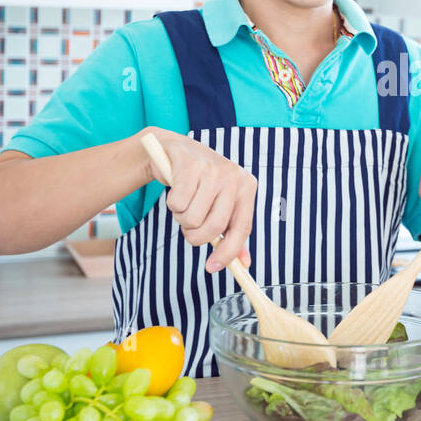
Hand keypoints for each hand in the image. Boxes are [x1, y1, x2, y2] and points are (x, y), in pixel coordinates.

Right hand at [144, 129, 255, 273]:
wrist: (176, 151)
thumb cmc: (201, 184)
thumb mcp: (221, 205)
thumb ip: (232, 234)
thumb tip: (244, 265)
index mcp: (247, 187)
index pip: (242, 229)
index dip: (227, 253)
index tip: (211, 268)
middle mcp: (234, 177)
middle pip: (214, 227)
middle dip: (195, 235)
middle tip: (189, 226)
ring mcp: (213, 169)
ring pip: (192, 218)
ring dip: (181, 218)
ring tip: (184, 202)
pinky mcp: (190, 165)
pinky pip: (177, 204)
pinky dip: (172, 203)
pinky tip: (176, 189)